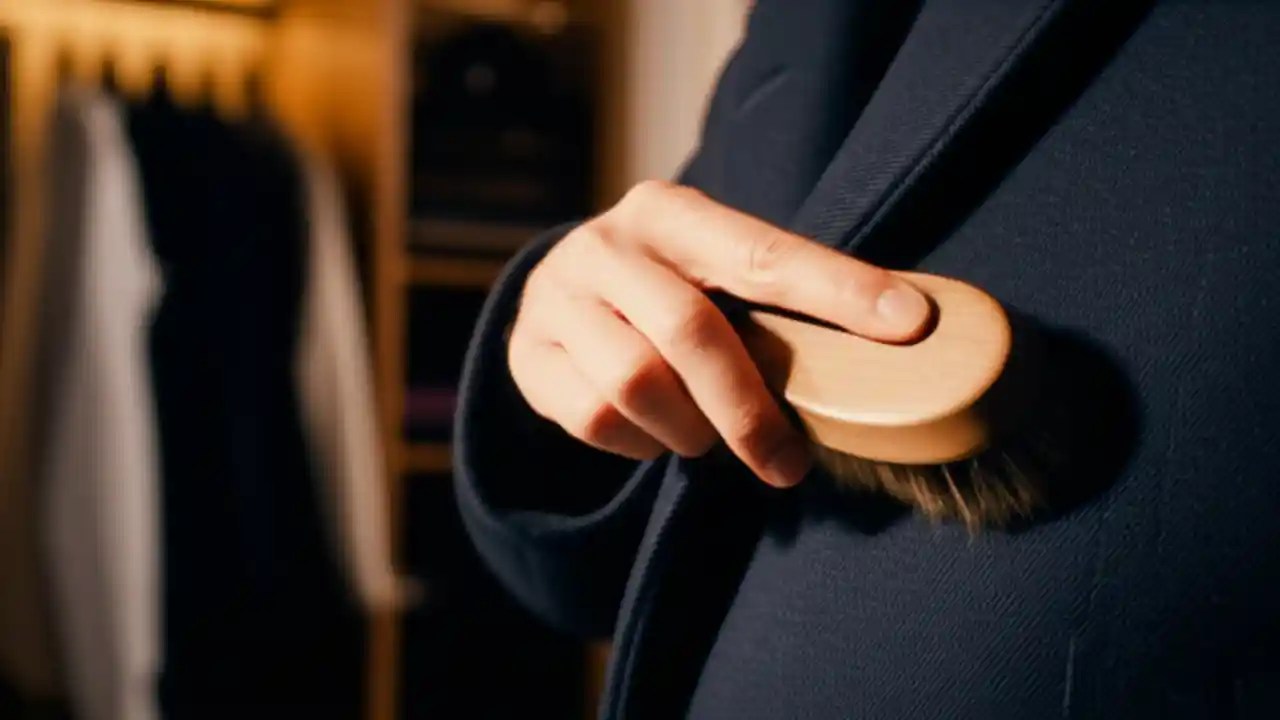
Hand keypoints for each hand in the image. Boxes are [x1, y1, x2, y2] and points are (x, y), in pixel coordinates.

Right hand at [507, 181, 930, 487]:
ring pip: (638, 385)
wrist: (559, 297)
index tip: (910, 323)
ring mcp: (558, 299)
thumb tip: (894, 341)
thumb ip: (773, 301)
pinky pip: (597, 421)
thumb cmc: (665, 291)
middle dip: (749, 410)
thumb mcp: (711, 275)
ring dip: (690, 429)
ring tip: (708, 437)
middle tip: (788, 464)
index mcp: (669, 212)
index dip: (837, 290)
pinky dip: (641, 444)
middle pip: (691, 332)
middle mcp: (607, 245)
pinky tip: (656, 432)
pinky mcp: (528, 356)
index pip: (763, 252)